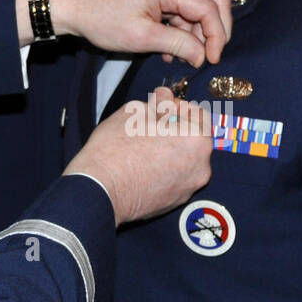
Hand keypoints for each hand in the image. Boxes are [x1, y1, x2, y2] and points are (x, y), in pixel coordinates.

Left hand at [45, 0, 231, 66]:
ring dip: (196, 33)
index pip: (210, 8)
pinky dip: (182, 30)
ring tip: (179, 56)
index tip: (212, 60)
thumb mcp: (142, 37)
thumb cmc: (102, 18)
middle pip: (213, 1)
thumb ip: (178, 44)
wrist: (73, 5)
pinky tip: (169, 50)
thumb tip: (203, 56)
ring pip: (199, 7)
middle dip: (215, 31)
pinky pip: (183, 10)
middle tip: (208, 56)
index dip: (217, 36)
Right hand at [65, 87, 211, 224]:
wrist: (101, 189)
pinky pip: (174, 178)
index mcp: (196, 140)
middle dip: (174, 129)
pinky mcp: (173, 202)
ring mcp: (188, 188)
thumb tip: (165, 98)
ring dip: (169, 150)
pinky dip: (163, 169)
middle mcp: (200, 167)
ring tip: (143, 146)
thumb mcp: (136, 111)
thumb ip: (158, 102)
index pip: (198, 114)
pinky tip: (142, 165)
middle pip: (193, 140)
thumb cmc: (118, 148)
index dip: (178, 106)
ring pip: (183, 161)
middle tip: (150, 125)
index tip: (162, 106)